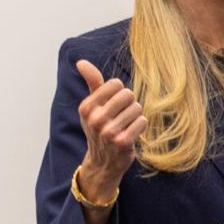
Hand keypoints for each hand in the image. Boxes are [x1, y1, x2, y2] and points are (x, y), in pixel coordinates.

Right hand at [75, 59, 146, 200]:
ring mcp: (108, 131)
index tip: (113, 105)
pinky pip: (142, 121)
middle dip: (129, 103)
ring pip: (137, 108)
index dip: (119, 92)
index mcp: (86, 107)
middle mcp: (95, 119)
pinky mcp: (123, 142)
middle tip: (121, 116)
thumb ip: (91, 82)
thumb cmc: (100, 127)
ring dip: (135, 116)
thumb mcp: (92, 105)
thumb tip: (81, 61)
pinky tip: (131, 133)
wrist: (103, 161)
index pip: (115, 83)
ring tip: (125, 126)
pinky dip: (140, 126)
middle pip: (127, 94)